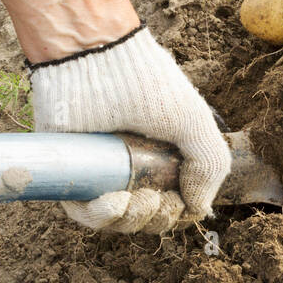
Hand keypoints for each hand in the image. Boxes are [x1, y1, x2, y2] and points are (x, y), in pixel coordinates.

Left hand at [28, 26, 231, 232]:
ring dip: (133, 221)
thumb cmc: (148, 86)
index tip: (182, 200)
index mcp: (163, 158)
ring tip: (138, 199)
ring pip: (117, 220)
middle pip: (147, 217)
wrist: (96, 62)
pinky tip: (114, 202)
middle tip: (158, 198)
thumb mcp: (195, 123)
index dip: (180, 212)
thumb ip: (210, 166)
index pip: (174, 203)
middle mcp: (133, 168)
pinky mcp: (72, 172)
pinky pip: (83, 213)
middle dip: (158, 218)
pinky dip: (101, 218)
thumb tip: (200, 211)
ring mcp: (101, 172)